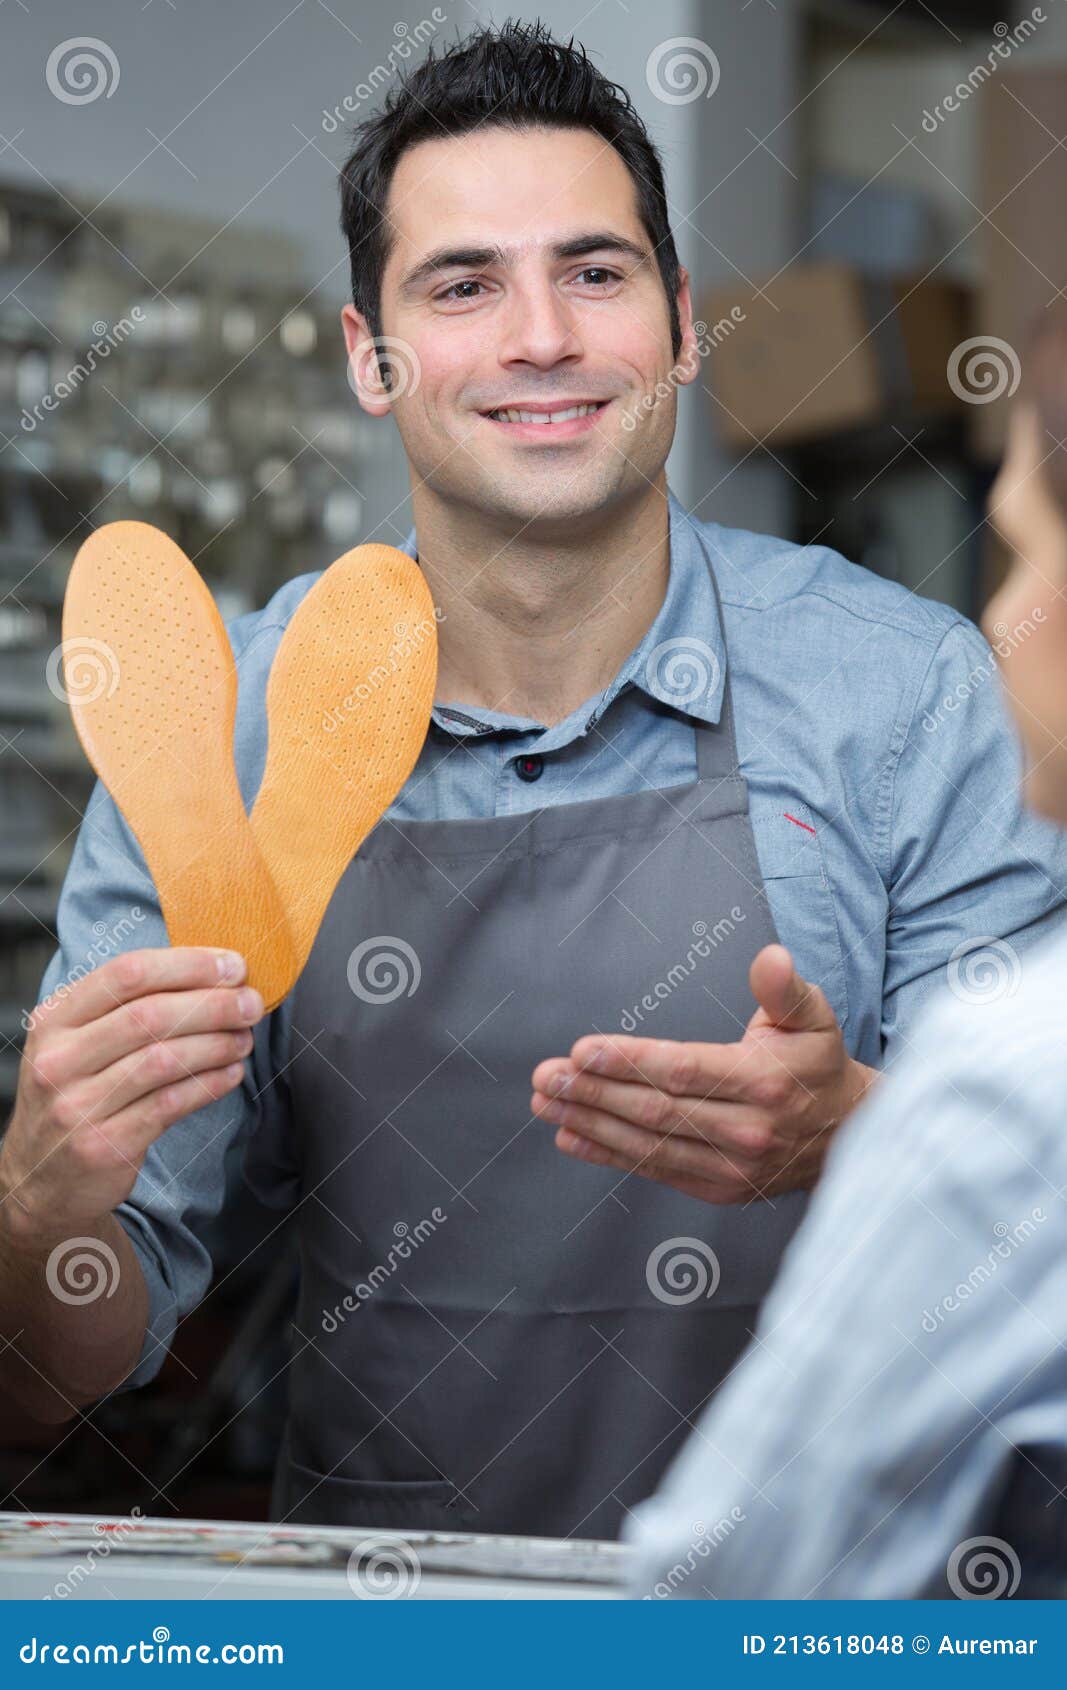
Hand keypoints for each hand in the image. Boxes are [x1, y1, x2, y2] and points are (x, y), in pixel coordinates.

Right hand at [0, 947, 264, 1252]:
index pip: (127, 973)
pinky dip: (208, 1085)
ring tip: (244, 1039)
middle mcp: (59, 1059)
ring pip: (164, 1060)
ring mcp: (77, 1105)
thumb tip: (213, 976)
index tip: (233, 966)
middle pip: (151, 1015)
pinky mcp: (103, 1145)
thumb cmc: (75, 1096)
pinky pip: (169, 1104)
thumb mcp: (78, 1043)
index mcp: (54, 1019)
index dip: (188, 964)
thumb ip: (128, 1008)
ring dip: (217, 1044)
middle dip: (214, 1004)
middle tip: (253, 1003)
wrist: (40, 1180)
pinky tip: (231, 1073)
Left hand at [530, 944, 876, 1203]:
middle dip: (593, 1091)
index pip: (683, 1071)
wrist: (850, 1133)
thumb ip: (786, 989)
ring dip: (589, 1123)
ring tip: (545, 1101)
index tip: (581, 1049)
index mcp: (763, 1081)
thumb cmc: (817, 1063)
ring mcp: (731, 1167)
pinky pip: (655, 1170)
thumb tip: (772, 958)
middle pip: (656, 1110)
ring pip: (648, 1144)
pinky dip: (607, 1154)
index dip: (629, 1061)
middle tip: (545, 1076)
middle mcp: (746, 1129)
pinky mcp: (719, 1189)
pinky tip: (570, 1135)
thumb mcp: (814, 1016)